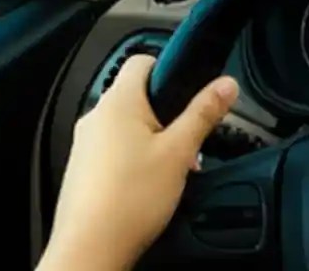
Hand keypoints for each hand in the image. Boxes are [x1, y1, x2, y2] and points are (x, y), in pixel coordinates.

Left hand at [38, 55, 238, 270]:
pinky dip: (134, 160)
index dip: (169, 69)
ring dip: (152, 140)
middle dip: (167, 115)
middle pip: (137, 97)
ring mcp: (86, 144)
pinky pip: (113, 151)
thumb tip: (225, 84)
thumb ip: (203, 114)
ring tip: (172, 170)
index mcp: (118, 102)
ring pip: (127, 127)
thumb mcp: (179, 152)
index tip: (191, 91)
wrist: (90, 249)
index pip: (142, 60)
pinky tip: (149, 186)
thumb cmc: (130, 199)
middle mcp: (96, 117)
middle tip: (187, 141)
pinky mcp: (83, 169)